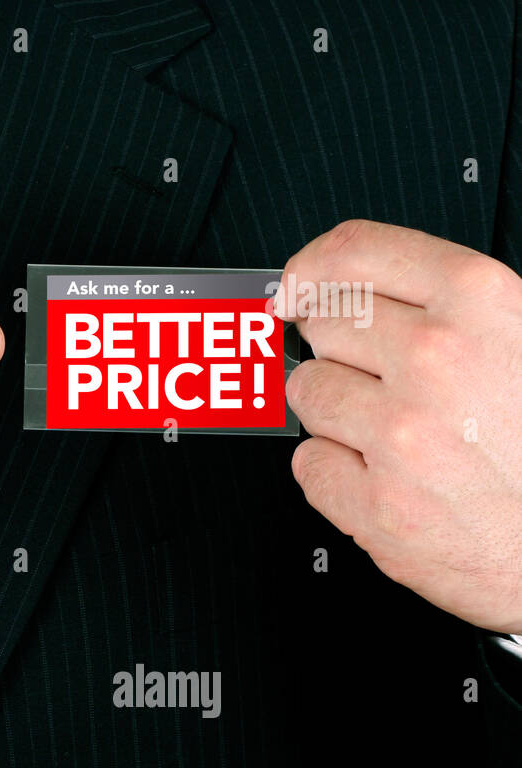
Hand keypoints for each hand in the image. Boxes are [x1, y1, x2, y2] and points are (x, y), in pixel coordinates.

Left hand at [281, 219, 521, 633]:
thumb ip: (456, 303)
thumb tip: (352, 280)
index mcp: (481, 304)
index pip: (353, 253)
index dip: (310, 268)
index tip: (296, 286)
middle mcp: (436, 361)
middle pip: (321, 324)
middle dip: (337, 347)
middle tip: (377, 376)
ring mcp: (401, 435)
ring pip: (307, 392)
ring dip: (335, 410)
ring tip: (392, 431)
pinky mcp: (375, 504)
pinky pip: (308, 463)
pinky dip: (334, 471)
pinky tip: (384, 475)